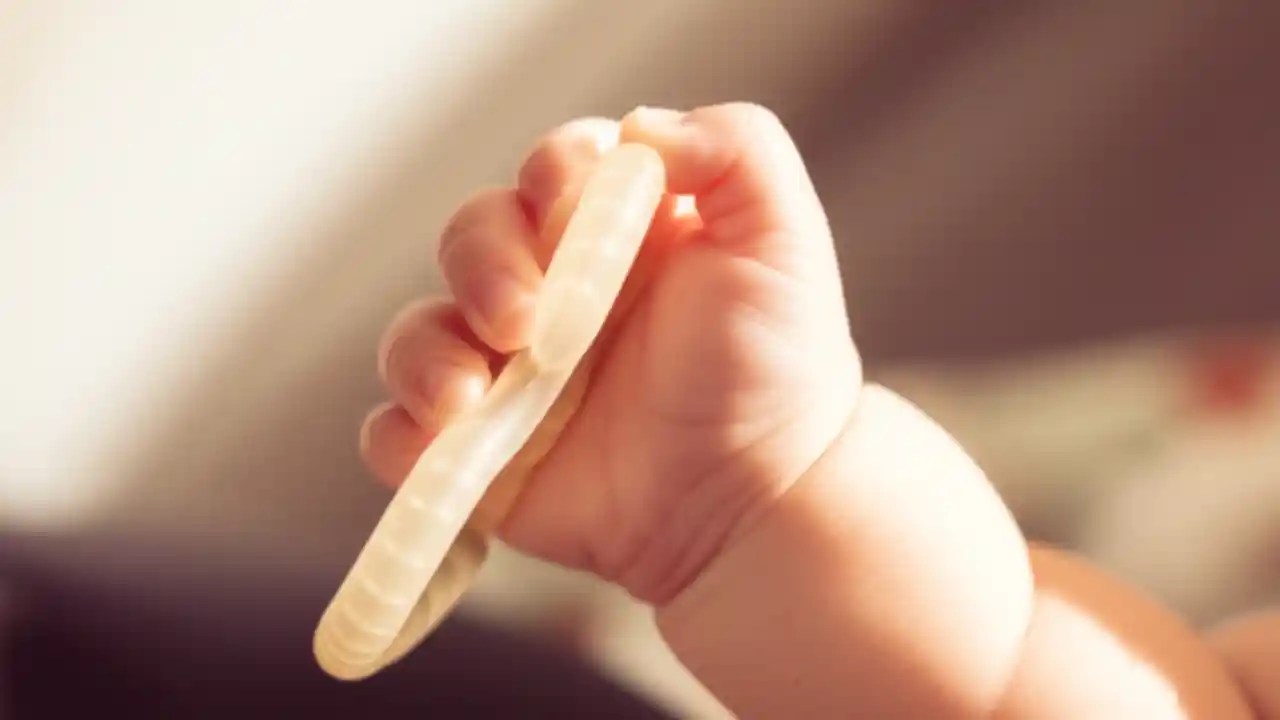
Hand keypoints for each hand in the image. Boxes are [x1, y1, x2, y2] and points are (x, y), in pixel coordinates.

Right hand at [360, 103, 859, 603]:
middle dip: (483, 265)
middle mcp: (551, 291)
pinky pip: (402, 434)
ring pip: (419, 334)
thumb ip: (734, 148)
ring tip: (469, 398)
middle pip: (471, 239)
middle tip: (525, 323)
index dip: (547, 175)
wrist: (760, 496)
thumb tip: (641, 129)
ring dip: (425, 356)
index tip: (562, 206)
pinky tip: (446, 447)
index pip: (552, 171)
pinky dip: (404, 438)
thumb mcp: (780, 237)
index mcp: (614, 231)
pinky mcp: (480, 451)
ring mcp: (509, 374)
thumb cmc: (775, 365)